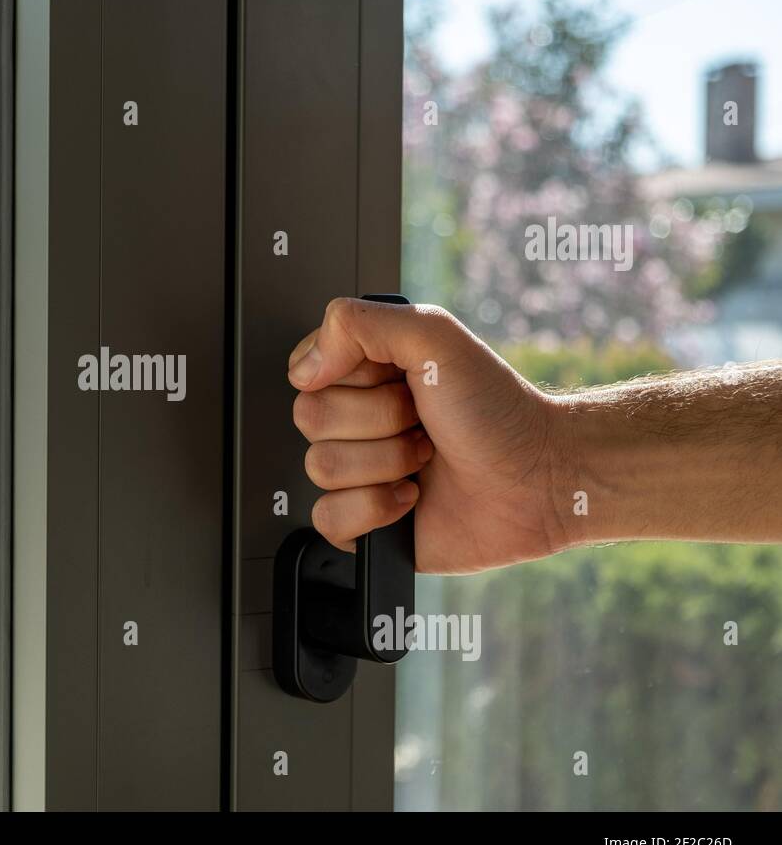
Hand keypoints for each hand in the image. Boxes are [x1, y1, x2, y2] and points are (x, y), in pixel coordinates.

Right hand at [288, 297, 567, 574]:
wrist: (540, 479)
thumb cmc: (498, 410)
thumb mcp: (433, 335)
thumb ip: (357, 322)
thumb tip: (304, 367)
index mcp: (364, 373)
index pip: (307, 371)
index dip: (353, 376)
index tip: (400, 377)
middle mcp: (356, 421)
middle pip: (311, 418)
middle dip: (378, 420)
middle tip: (421, 420)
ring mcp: (358, 472)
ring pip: (320, 467)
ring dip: (385, 463)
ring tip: (425, 457)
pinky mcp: (364, 522)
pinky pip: (327, 518)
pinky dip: (375, 508)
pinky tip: (412, 497)